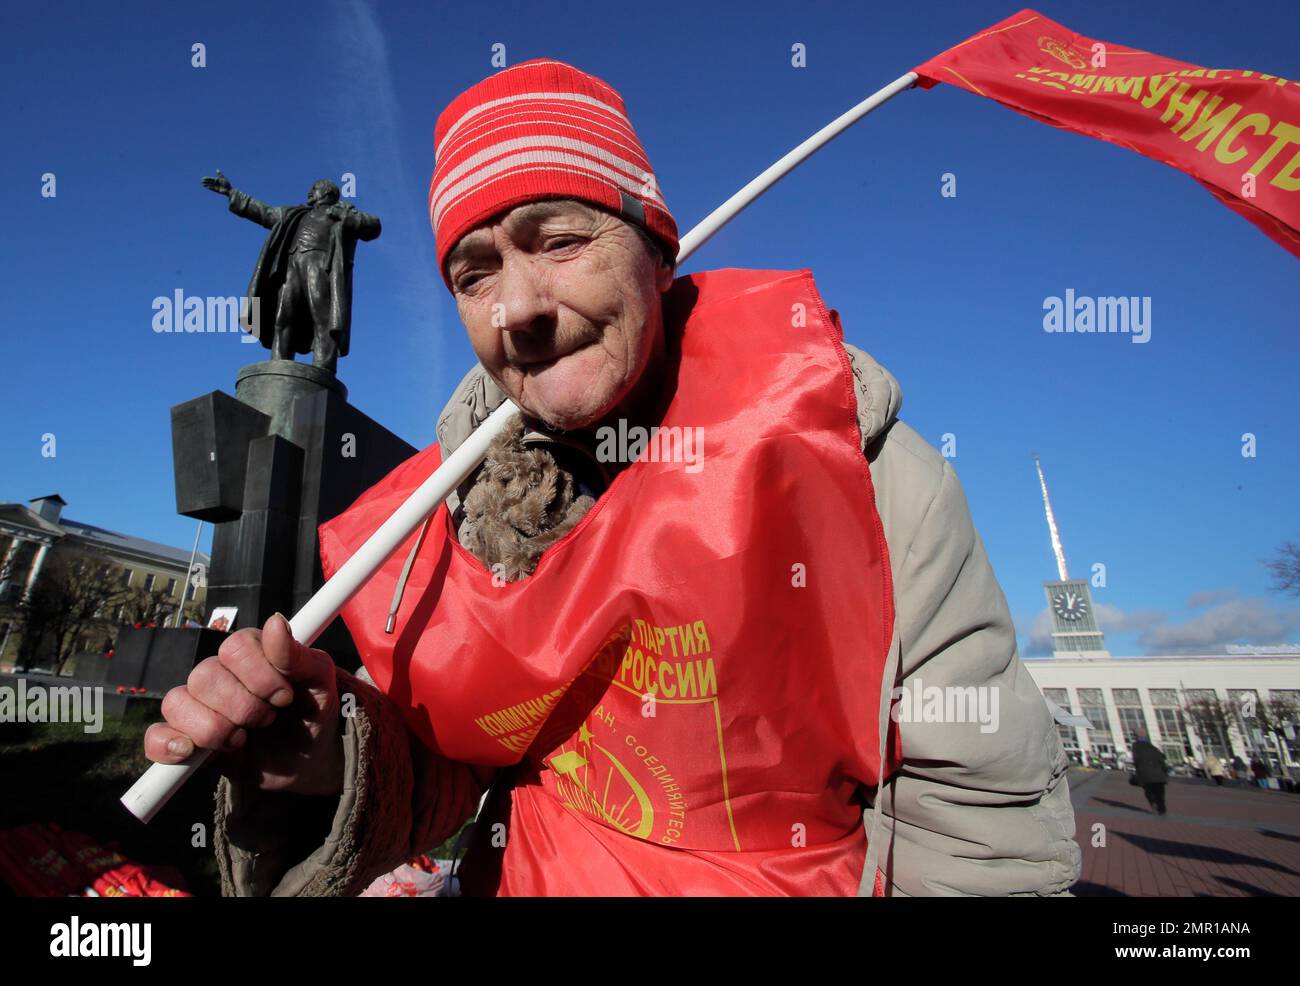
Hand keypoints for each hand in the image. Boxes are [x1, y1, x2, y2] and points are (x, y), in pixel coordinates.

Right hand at [144, 613, 344, 795]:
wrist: (311, 758)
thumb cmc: (314, 711)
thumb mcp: (319, 681)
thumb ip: (298, 655)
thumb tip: (276, 622)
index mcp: (250, 653)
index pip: (234, 647)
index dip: (259, 675)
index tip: (285, 696)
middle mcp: (219, 674)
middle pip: (204, 676)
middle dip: (243, 707)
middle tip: (268, 720)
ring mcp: (200, 706)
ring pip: (177, 702)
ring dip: (215, 728)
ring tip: (242, 739)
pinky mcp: (187, 739)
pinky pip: (156, 736)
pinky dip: (167, 744)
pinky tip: (190, 751)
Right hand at [201, 169, 231, 196]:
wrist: (229, 190)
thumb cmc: (226, 184)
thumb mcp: (222, 178)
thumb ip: (219, 174)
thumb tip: (217, 170)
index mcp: (218, 180)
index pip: (211, 179)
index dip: (207, 178)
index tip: (203, 178)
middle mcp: (216, 183)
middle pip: (210, 182)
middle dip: (206, 181)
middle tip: (201, 181)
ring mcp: (216, 187)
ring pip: (210, 185)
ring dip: (206, 184)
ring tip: (202, 184)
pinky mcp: (217, 190)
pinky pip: (212, 188)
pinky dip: (210, 188)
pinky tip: (206, 187)